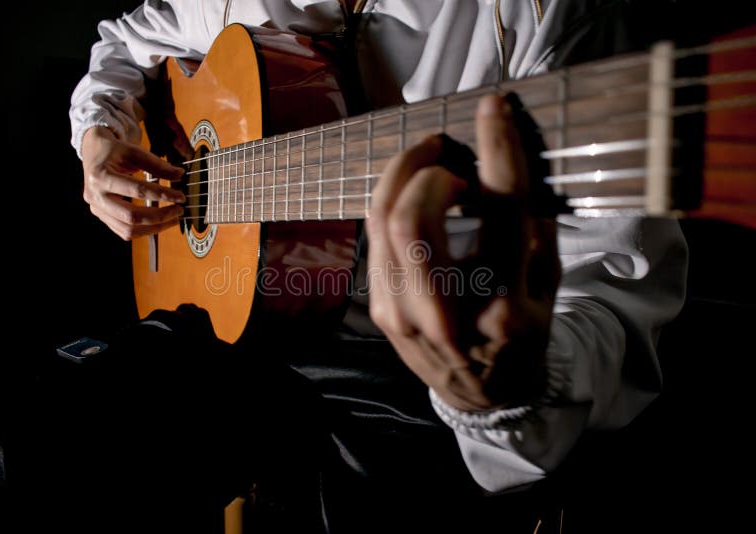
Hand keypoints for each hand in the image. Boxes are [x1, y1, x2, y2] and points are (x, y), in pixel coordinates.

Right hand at [81, 126, 185, 239]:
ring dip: (154, 228)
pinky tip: (159, 223)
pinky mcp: (102, 216)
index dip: (161, 195)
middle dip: (160, 216)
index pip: (137, 190)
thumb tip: (179, 175)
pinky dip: (144, 230)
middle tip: (179, 210)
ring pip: (128, 230)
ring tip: (173, 219)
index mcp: (100, 176)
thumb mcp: (134, 151)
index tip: (180, 196)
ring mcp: (96, 209)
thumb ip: (157, 164)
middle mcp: (94, 196)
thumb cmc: (113, 151)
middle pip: (131, 216)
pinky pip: (124, 232)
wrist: (94, 152)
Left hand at [366, 95, 559, 411]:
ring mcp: (405, 315)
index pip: (499, 212)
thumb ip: (535, 226)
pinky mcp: (382, 311)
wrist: (483, 393)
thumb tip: (515, 158)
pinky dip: (392, 202)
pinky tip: (414, 193)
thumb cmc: (523, 333)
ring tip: (429, 162)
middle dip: (424, 168)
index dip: (497, 148)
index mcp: (505, 306)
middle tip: (446, 152)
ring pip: (381, 223)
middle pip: (411, 218)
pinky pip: (376, 238)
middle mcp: (448, 313)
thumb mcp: (549, 285)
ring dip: (401, 176)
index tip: (494, 108)